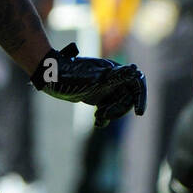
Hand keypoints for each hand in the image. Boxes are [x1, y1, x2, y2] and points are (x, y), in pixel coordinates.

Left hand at [31, 42, 146, 128]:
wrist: (51, 75)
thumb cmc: (72, 75)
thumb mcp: (95, 78)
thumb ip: (116, 77)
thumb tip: (135, 70)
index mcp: (116, 71)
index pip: (137, 84)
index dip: (141, 98)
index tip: (139, 113)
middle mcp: (113, 78)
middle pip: (128, 98)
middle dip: (119, 109)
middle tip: (104, 114)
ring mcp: (104, 87)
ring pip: (118, 105)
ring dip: (111, 114)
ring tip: (98, 118)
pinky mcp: (96, 95)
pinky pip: (107, 109)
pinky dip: (104, 117)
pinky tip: (96, 122)